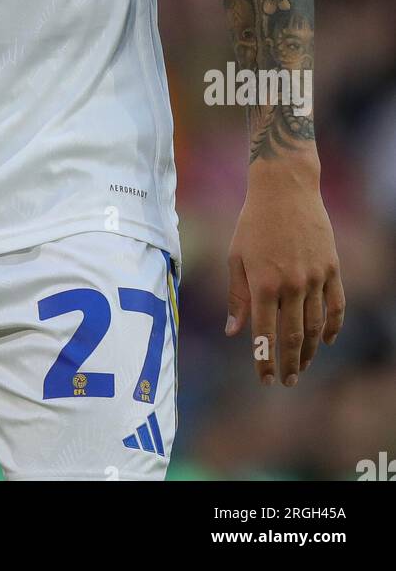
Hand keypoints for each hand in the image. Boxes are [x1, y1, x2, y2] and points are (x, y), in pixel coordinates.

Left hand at [225, 160, 344, 385]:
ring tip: (303, 366)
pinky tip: (327, 340)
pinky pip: (336, 306)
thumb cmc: (253, 222)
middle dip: (290, 363)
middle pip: (294, 337)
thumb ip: (237, 297)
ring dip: (311, 351)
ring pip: (316, 326)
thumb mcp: (236, 257)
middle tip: (288, 381)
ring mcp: (314, 277)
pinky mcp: (331, 268)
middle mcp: (291, 285)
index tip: (265, 379)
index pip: (264, 333)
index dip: (264, 360)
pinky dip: (333, 327)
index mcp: (263, 283)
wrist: (285, 189)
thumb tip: (233, 332)